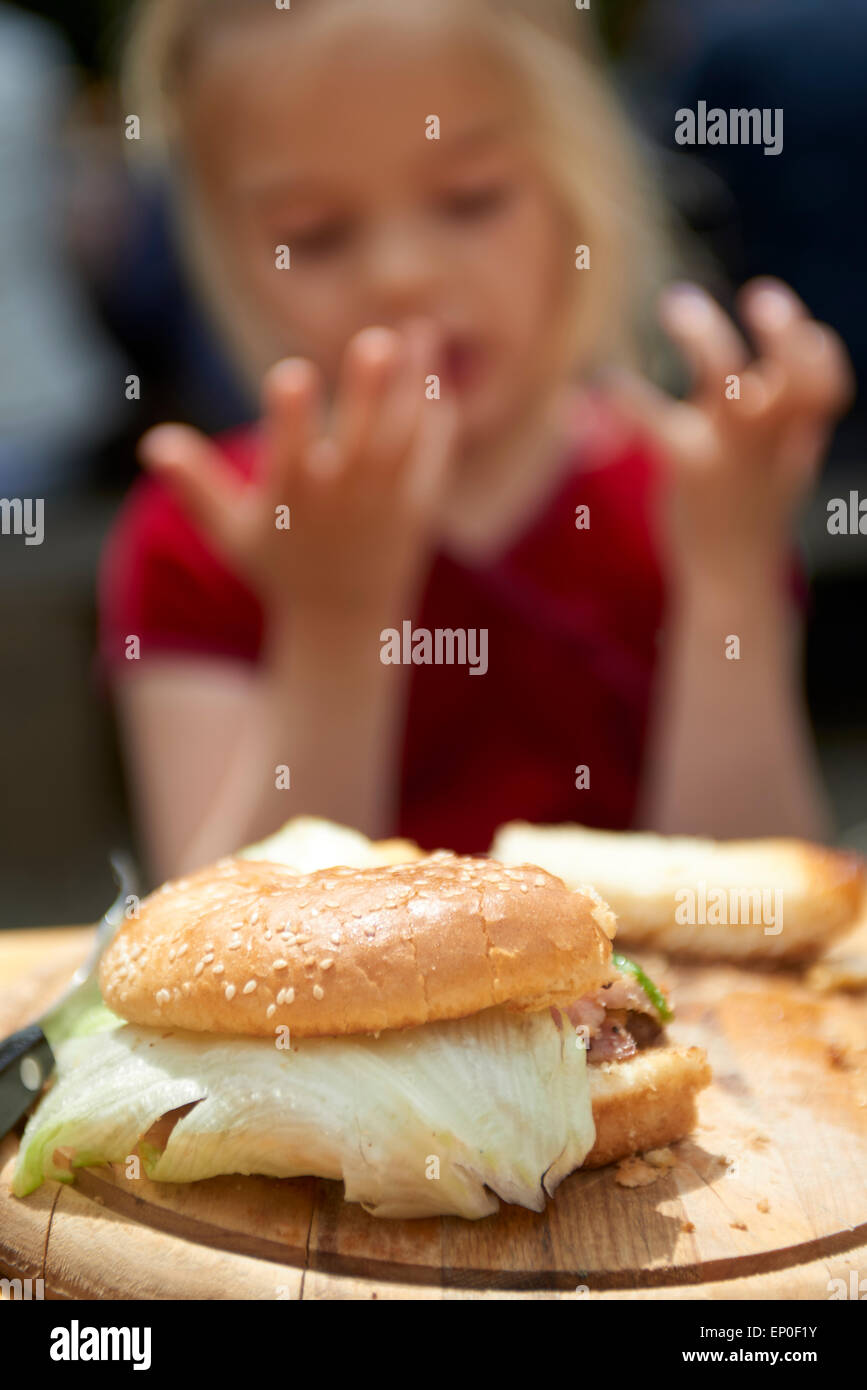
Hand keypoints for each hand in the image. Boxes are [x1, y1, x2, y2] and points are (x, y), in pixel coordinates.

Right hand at [137, 318, 458, 612]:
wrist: (342, 619)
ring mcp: (386, 504)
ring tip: (419, 331)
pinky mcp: (419, 508)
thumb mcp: (229, 531)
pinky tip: (432, 367)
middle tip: (378, 341)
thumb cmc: (279, 563)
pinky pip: (432, 455)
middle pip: (362, 441)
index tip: (291, 375)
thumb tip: (154, 443)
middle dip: (370, 393)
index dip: (290, 417)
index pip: (290, 454)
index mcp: (294, 500)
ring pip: (407, 438)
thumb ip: (194, 486)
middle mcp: (344, 500)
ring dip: (416, 385)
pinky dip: (435, 413)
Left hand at [608, 278, 853, 588]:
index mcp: (796, 436)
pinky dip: (629, 395)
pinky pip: (660, 420)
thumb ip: (774, 421)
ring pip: (727, 378)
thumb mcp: (777, 467)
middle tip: (758, 294)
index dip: (816, 349)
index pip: (828, 382)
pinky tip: (602, 381)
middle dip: (784, 328)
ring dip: (703, 334)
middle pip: (795, 370)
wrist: (730, 582)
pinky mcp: (690, 469)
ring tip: (675, 303)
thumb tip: (754, 379)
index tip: (792, 320)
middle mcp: (770, 439)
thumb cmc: (750, 515)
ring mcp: (733, 453)